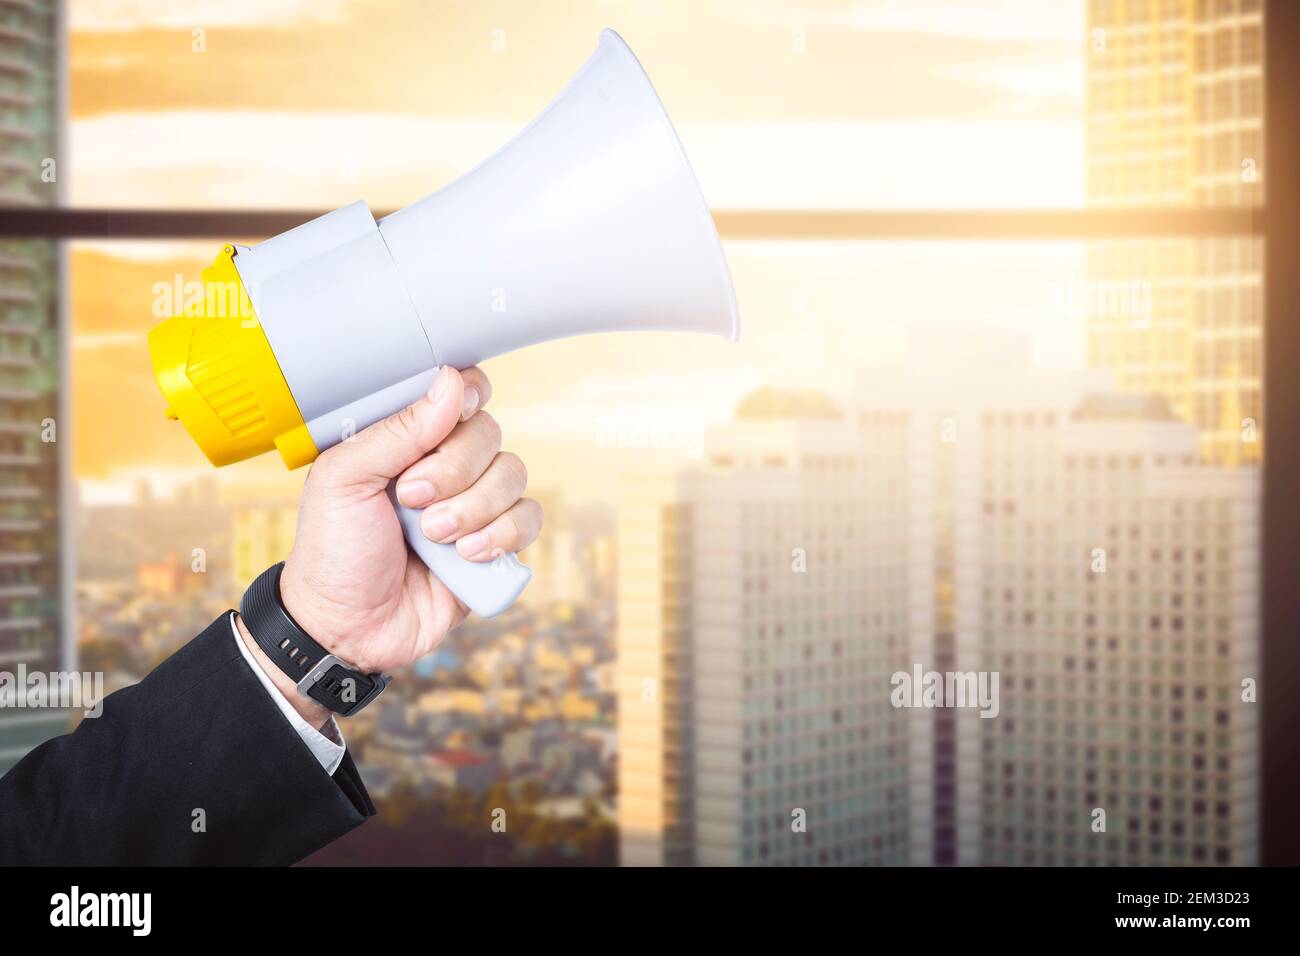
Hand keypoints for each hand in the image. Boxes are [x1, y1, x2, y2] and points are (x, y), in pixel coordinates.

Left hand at [266, 366, 541, 692]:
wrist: (347, 628)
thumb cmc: (333, 551)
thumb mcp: (344, 479)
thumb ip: (397, 430)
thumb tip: (452, 382)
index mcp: (406, 438)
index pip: (457, 391)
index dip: (465, 397)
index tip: (453, 415)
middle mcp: (445, 465)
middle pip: (490, 432)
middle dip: (456, 469)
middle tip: (413, 500)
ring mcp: (473, 503)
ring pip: (514, 473)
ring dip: (475, 507)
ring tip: (434, 537)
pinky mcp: (495, 543)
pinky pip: (529, 518)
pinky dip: (502, 535)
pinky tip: (466, 556)